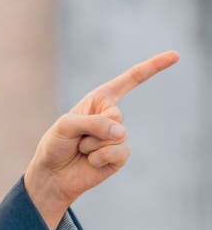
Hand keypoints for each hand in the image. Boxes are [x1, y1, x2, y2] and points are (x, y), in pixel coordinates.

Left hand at [23, 50, 179, 229]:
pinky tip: (89, 161)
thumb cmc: (55, 144)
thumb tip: (122, 133)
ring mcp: (117, 136)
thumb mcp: (65, 125)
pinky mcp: (120, 156)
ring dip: (92, 145)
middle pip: (115, 116)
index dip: (153, 67)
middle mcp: (111, 115)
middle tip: (77, 138)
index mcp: (99, 99)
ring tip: (81, 150)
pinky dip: (99, 157)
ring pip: (116, 136)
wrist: (53, 174)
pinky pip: (117, 152)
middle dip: (92, 128)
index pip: (129, 80)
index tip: (175, 55)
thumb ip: (92, 123)